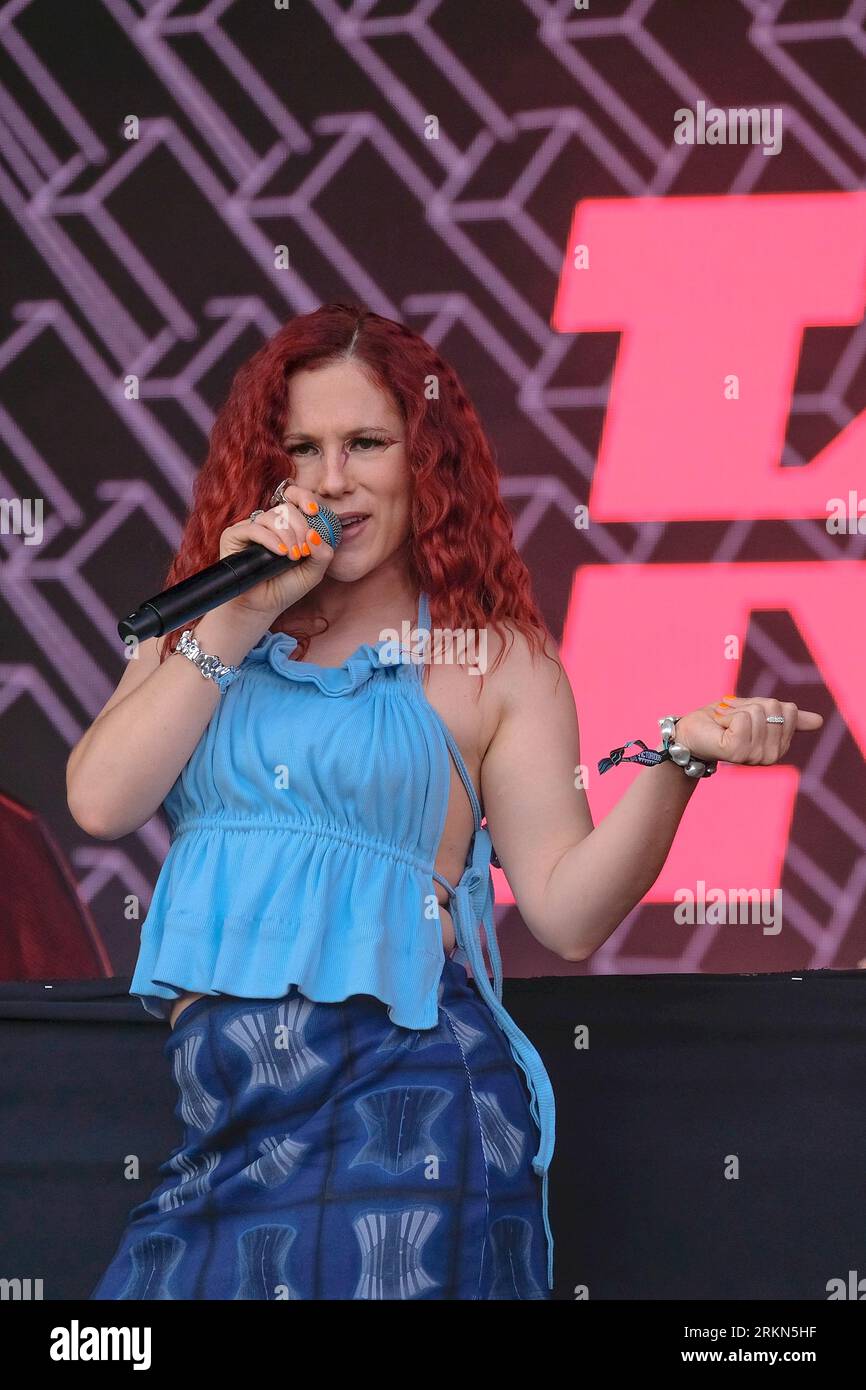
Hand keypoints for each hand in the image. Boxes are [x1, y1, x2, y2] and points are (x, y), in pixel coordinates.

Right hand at [218, 484, 335, 623]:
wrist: (262, 607)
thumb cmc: (285, 587)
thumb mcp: (313, 572)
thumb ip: (322, 554)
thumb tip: (315, 534)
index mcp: (287, 525)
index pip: (293, 498)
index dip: (304, 498)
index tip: (314, 511)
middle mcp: (268, 523)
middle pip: (286, 508)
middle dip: (300, 527)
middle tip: (304, 550)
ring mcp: (251, 528)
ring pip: (271, 517)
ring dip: (287, 536)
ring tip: (292, 556)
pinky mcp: (234, 535)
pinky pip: (253, 528)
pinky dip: (270, 539)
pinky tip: (281, 552)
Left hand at [672, 697, 823, 766]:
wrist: (690, 733)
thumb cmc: (720, 722)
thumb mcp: (756, 712)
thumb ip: (785, 718)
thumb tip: (819, 721)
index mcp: (778, 746)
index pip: (788, 710)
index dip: (764, 703)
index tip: (746, 713)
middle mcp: (770, 756)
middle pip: (774, 709)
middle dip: (750, 705)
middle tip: (731, 718)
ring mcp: (754, 756)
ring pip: (759, 712)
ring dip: (736, 710)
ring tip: (724, 723)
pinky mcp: (736, 752)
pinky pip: (743, 719)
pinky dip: (728, 715)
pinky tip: (720, 727)